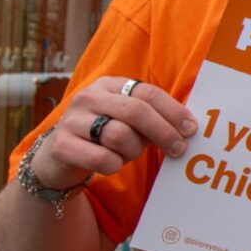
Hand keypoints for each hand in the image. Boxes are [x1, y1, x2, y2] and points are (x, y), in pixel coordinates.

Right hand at [30, 77, 195, 189]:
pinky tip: (111, 164)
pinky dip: (114, 165)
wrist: (59, 157)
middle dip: (163, 132)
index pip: (147, 92)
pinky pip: (101, 158)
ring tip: (129, 154)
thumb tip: (188, 128)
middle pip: (135, 111)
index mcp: (109, 85)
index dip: (173, 111)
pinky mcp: (61, 145)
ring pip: (119, 135)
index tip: (191, 129)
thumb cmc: (105, 137)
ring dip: (133, 151)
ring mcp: (72, 120)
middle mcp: (88, 97)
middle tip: (179, 149)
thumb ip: (153, 119)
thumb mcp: (128, 121)